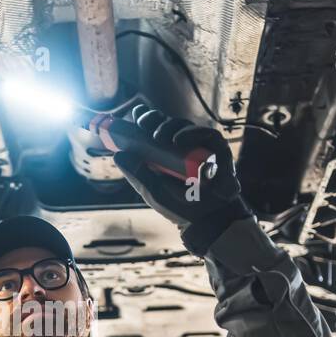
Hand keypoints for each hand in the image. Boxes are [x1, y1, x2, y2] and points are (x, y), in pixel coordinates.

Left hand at [112, 105, 248, 250]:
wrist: (207, 220)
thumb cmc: (180, 206)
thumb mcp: (153, 191)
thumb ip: (137, 174)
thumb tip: (118, 154)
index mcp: (165, 153)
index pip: (154, 128)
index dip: (145, 118)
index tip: (135, 115)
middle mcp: (183, 146)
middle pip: (168, 122)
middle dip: (154, 119)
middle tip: (143, 124)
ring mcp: (200, 147)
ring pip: (184, 125)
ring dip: (169, 126)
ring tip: (157, 136)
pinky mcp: (217, 150)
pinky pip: (206, 134)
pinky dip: (192, 134)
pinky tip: (178, 140)